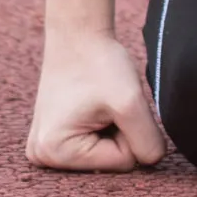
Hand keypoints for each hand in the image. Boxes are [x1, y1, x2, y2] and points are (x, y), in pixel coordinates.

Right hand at [26, 27, 166, 171]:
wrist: (77, 35)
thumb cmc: (100, 63)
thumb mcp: (130, 102)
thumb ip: (148, 141)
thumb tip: (153, 162)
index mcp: (56, 152)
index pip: (123, 162)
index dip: (129, 131)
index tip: (111, 104)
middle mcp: (43, 157)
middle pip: (112, 161)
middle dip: (119, 132)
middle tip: (105, 102)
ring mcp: (44, 149)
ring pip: (105, 154)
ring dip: (111, 128)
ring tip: (97, 102)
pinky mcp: (52, 139)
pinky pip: (93, 146)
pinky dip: (101, 126)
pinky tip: (89, 105)